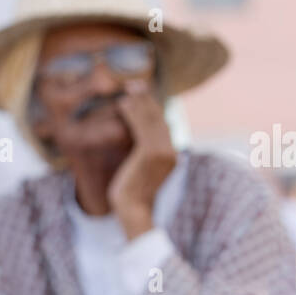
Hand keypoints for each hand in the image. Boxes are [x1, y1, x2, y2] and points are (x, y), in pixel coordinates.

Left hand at [108, 80, 176, 237]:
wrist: (133, 210)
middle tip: (135, 84)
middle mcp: (171, 151)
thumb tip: (137, 145)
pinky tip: (122, 104)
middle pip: (159, 118)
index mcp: (172, 155)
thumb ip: (143, 156)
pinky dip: (132, 112)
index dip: (153, 107)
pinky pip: (140, 126)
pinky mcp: (150, 152)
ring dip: (139, 101)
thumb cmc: (133, 194)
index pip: (163, 125)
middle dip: (147, 99)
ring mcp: (162, 151)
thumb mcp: (141, 171)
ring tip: (128, 89)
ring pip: (150, 119)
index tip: (143, 95)